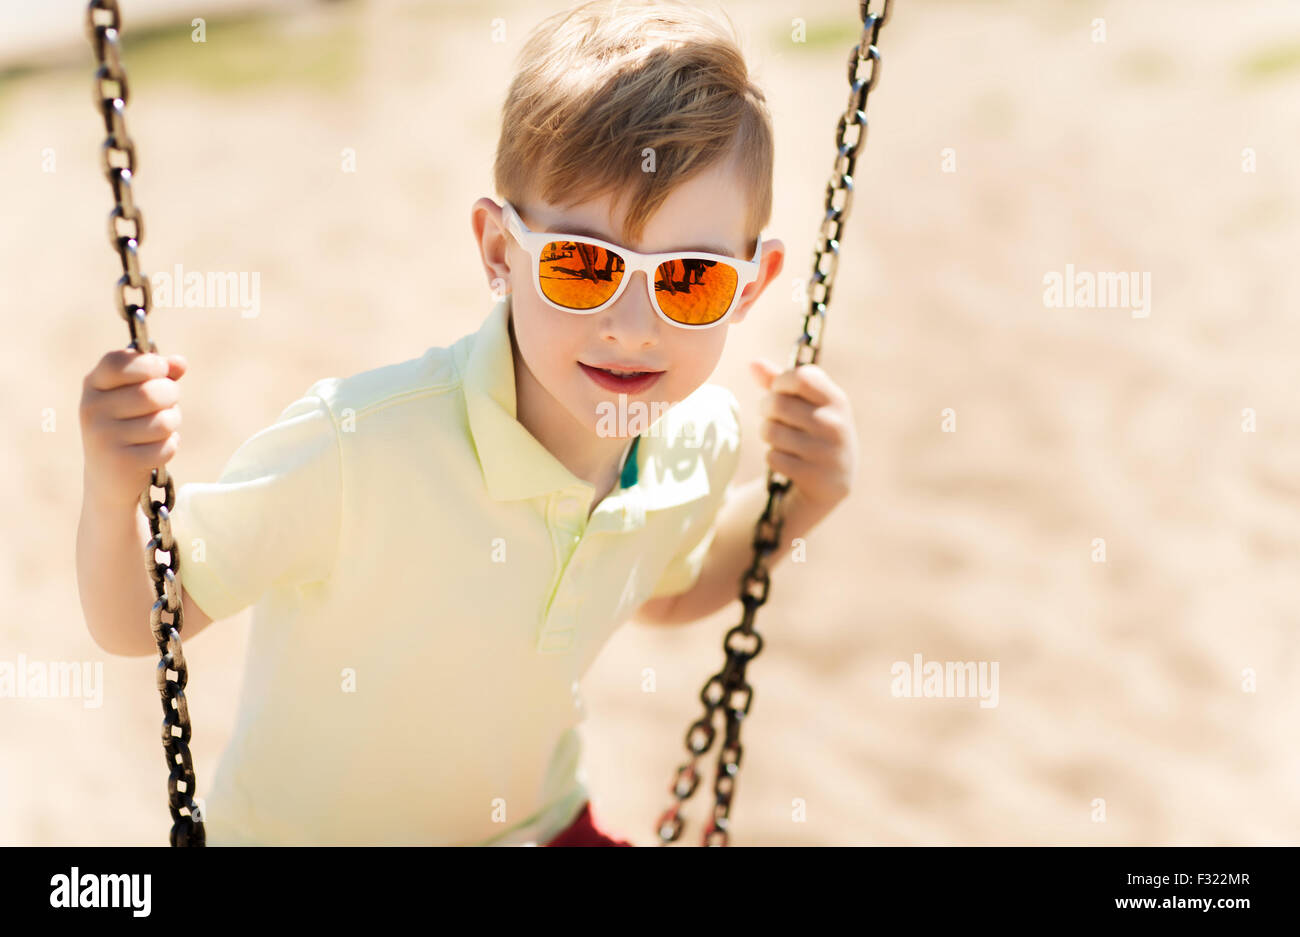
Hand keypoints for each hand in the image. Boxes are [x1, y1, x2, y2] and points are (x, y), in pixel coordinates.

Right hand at [80, 349, 187, 507]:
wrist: (109, 479)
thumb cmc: (129, 427)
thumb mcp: (137, 396)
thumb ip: (159, 375)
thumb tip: (180, 362)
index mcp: (93, 385)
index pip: (118, 361)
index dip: (148, 363)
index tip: (161, 370)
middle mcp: (92, 408)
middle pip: (152, 392)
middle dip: (172, 396)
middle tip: (168, 404)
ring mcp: (103, 436)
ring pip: (165, 421)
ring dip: (172, 424)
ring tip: (160, 429)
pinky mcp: (121, 462)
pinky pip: (167, 446)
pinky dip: (169, 447)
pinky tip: (154, 451)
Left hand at [749, 357, 855, 507]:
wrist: (834, 480)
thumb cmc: (815, 430)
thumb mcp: (807, 404)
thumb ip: (779, 381)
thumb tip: (752, 363)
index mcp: (836, 400)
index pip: (800, 377)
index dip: (780, 383)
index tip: (780, 392)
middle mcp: (834, 423)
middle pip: (777, 403)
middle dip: (766, 409)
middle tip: (774, 417)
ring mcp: (825, 451)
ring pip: (770, 431)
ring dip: (767, 434)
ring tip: (780, 438)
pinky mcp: (812, 475)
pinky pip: (772, 457)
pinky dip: (773, 458)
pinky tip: (788, 459)